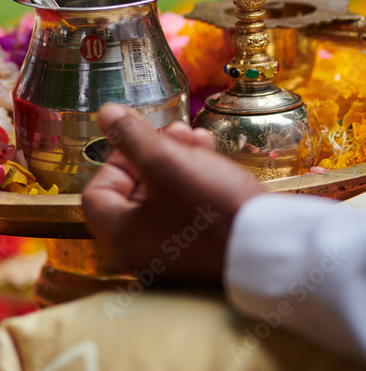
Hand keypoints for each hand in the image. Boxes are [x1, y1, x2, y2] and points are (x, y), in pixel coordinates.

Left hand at [82, 105, 262, 285]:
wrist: (273, 251)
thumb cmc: (212, 210)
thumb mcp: (165, 163)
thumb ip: (131, 136)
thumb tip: (105, 113)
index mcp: (122, 238)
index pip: (98, 193)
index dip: (116, 159)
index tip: (141, 140)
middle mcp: (142, 253)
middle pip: (133, 192)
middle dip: (153, 152)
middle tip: (174, 130)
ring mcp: (173, 257)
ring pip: (164, 197)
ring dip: (176, 160)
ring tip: (197, 138)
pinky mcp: (202, 254)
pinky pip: (187, 212)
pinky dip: (194, 182)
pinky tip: (211, 156)